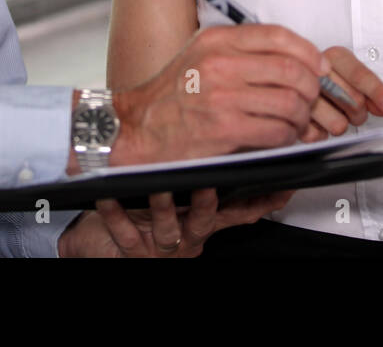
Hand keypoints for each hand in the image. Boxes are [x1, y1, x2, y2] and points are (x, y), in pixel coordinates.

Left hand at [58, 188, 294, 256]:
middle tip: (209, 183)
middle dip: (208, 202)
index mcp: (203, 223)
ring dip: (164, 207)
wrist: (105, 245)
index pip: (239, 211)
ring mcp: (160, 246)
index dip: (261, 201)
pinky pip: (122, 231)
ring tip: (159, 186)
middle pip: (206, 220)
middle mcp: (187, 237)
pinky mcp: (131, 250)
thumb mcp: (183, 199)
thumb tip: (229, 132)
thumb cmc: (145, 214)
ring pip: (166, 227)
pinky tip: (109, 194)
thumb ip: (206, 175)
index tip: (277, 186)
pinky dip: (116, 212)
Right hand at [110, 24, 328, 165]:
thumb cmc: (174, 94)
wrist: (141, 128)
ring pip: (289, 101)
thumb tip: (292, 57)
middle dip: (312, 86)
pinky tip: (284, 136)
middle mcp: (220, 63)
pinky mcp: (225, 128)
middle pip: (291, 69)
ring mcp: (222, 96)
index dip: (308, 52)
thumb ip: (241, 50)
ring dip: (303, 115)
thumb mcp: (202, 55)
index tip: (318, 66)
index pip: (278, 36)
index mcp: (217, 40)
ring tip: (298, 120)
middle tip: (312, 97)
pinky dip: (289, 135)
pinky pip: (277, 130)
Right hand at [300, 46, 382, 142]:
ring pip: (339, 124)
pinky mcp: (291, 116)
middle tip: (353, 109)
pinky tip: (318, 121)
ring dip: (341, 123)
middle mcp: (314, 73)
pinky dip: (321, 132)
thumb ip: (370, 88)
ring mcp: (300, 94)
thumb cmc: (329, 78)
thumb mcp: (350, 73)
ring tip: (334, 114)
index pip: (357, 74)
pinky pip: (318, 136)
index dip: (376, 90)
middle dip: (359, 112)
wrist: (289, 80)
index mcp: (332, 57)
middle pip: (353, 102)